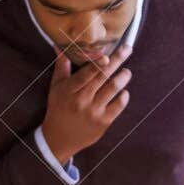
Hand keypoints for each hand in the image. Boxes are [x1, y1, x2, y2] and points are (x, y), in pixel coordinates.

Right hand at [40, 44, 131, 162]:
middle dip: (117, 61)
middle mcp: (82, 100)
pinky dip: (124, 96)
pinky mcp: (103, 122)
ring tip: (127, 72)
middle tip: (127, 50)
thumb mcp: (56, 88)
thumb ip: (61, 66)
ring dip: (123, 77)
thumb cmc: (58, 109)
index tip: (107, 54)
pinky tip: (124, 91)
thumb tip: (60, 46)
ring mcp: (94, 112)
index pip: (85, 74)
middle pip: (102, 76)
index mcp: (69, 90)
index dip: (97, 63)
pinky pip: (118, 106)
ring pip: (113, 89)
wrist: (59, 138)